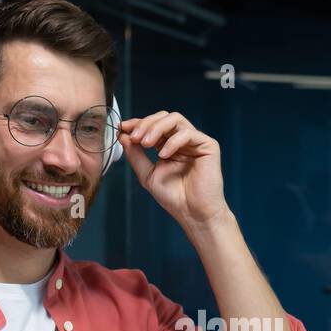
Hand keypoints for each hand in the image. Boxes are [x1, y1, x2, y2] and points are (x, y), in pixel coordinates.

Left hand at [119, 111, 230, 233]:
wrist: (193, 214)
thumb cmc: (174, 198)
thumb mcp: (147, 174)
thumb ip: (135, 155)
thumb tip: (122, 135)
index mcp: (169, 145)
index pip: (154, 125)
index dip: (137, 123)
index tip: (122, 128)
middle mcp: (182, 140)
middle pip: (163, 117)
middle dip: (145, 124)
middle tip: (134, 137)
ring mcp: (195, 141)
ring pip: (175, 119)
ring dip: (156, 128)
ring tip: (145, 143)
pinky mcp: (208, 146)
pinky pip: (188, 133)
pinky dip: (172, 141)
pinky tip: (163, 155)